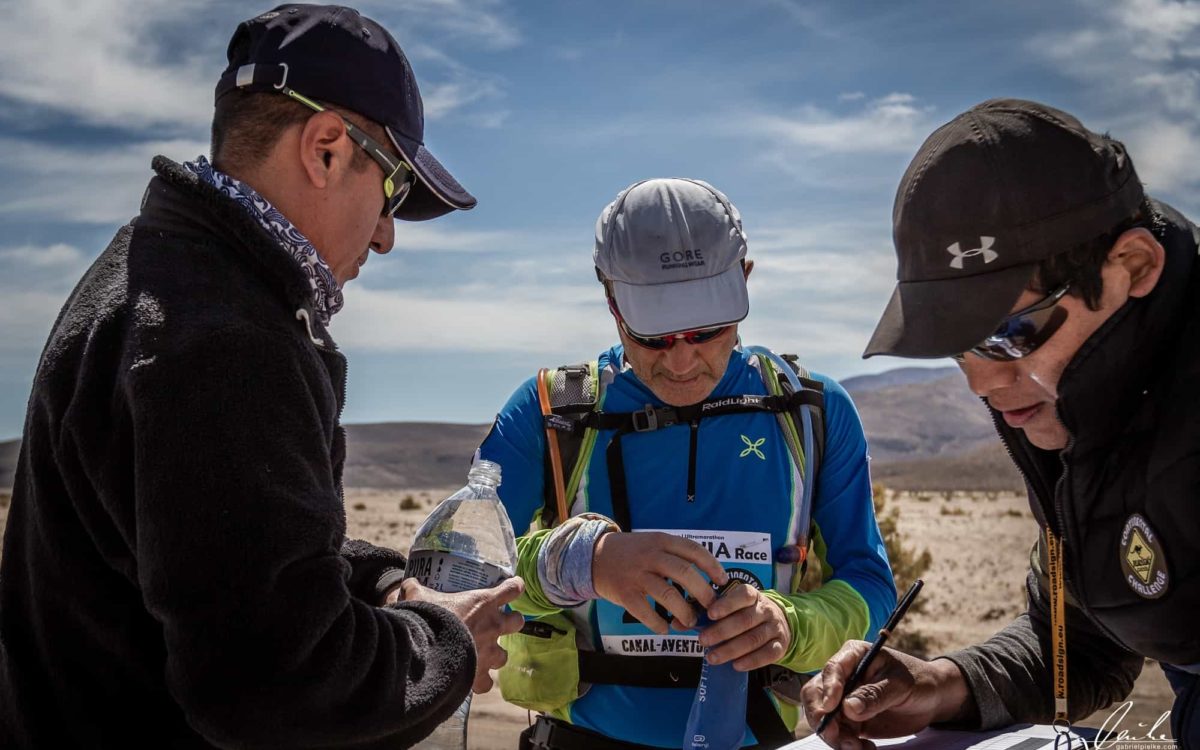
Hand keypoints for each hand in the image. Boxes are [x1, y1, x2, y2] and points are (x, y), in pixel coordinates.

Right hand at [399, 576, 525, 692]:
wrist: (426, 653)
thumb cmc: (428, 619)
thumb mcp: (419, 597)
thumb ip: (415, 589)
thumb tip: (408, 585)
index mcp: (484, 603)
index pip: (511, 589)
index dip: (514, 587)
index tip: (513, 586)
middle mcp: (493, 627)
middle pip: (517, 622)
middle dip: (511, 622)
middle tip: (497, 623)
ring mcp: (489, 652)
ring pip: (503, 655)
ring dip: (495, 654)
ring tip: (483, 654)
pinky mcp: (479, 674)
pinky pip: (486, 683)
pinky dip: (481, 682)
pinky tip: (472, 680)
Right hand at [592, 531, 727, 632]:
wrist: (594, 555)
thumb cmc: (632, 553)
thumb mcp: (653, 543)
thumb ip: (675, 556)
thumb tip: (707, 580)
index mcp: (661, 541)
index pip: (693, 550)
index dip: (712, 566)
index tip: (723, 581)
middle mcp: (650, 556)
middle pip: (683, 573)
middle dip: (702, 592)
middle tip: (711, 607)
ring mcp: (636, 575)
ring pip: (667, 594)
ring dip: (684, 612)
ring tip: (690, 622)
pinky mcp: (624, 593)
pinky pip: (645, 612)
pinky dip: (658, 623)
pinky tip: (665, 628)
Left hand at [698, 584, 790, 670]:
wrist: (778, 623)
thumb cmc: (747, 613)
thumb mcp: (735, 606)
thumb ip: (713, 612)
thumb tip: (684, 622)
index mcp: (753, 595)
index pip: (743, 596)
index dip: (727, 604)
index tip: (710, 614)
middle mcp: (766, 610)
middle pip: (745, 620)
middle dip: (722, 631)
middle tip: (703, 640)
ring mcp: (775, 627)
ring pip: (754, 639)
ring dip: (731, 650)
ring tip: (712, 657)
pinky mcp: (781, 645)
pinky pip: (768, 654)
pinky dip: (752, 661)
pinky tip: (736, 665)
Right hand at [800, 642, 972, 748]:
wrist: (932, 699)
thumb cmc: (918, 680)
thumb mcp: (900, 685)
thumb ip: (874, 695)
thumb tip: (848, 708)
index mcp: (854, 656)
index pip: (832, 669)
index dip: (828, 688)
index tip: (831, 708)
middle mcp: (843, 676)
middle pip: (816, 695)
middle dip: (822, 717)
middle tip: (837, 736)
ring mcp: (844, 699)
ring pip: (824, 718)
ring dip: (835, 736)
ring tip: (858, 748)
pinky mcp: (850, 720)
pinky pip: (838, 734)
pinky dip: (846, 745)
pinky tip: (866, 749)